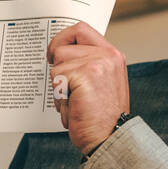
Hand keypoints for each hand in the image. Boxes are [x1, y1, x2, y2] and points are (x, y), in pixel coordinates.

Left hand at [47, 21, 129, 155]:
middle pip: (63, 47)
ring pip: (57, 64)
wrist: (111, 138)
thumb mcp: (104, 83)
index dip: (62, 39)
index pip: (80, 30)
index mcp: (113, 55)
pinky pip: (57, 80)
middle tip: (60, 82)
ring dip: (59, 87)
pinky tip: (74, 108)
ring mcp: (97, 64)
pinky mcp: (84, 75)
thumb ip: (89, 64)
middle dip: (56, 66)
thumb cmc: (103, 117)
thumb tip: (63, 54)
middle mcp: (108, 55)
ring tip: (75, 102)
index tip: (55, 53)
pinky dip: (61, 97)